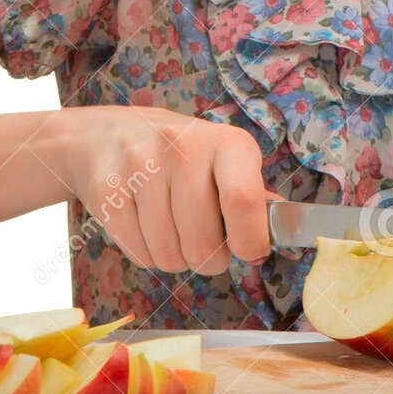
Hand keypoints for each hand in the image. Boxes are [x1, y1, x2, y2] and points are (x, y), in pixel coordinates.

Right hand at [63, 104, 280, 275]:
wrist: (107, 136)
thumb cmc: (182, 157)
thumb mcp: (225, 162)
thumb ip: (254, 196)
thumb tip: (287, 226)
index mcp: (225, 142)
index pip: (243, 200)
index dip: (249, 240)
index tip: (248, 250)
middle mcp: (182, 147)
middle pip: (203, 244)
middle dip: (208, 257)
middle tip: (203, 238)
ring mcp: (139, 166)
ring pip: (170, 256)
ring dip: (175, 257)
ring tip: (171, 226)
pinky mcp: (105, 190)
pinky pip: (139, 256)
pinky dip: (147, 254)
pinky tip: (144, 224)